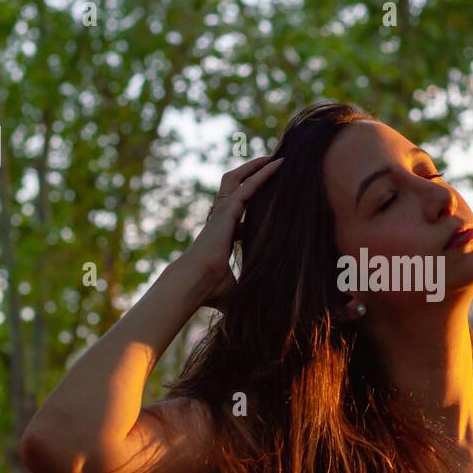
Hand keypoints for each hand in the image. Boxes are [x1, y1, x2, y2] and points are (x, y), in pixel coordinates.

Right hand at [183, 154, 283, 309]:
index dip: (251, 204)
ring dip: (255, 167)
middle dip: (251, 175)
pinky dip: (262, 174)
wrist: (194, 285)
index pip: (237, 213)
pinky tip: (278, 165)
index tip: (267, 202)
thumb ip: (250, 293)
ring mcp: (222, 213)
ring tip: (274, 157)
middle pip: (234, 188)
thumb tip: (267, 314)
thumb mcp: (237, 290)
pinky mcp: (227, 212)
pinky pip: (247, 186)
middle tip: (271, 166)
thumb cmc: (210, 291)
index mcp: (221, 235)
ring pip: (237, 179)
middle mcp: (220, 220)